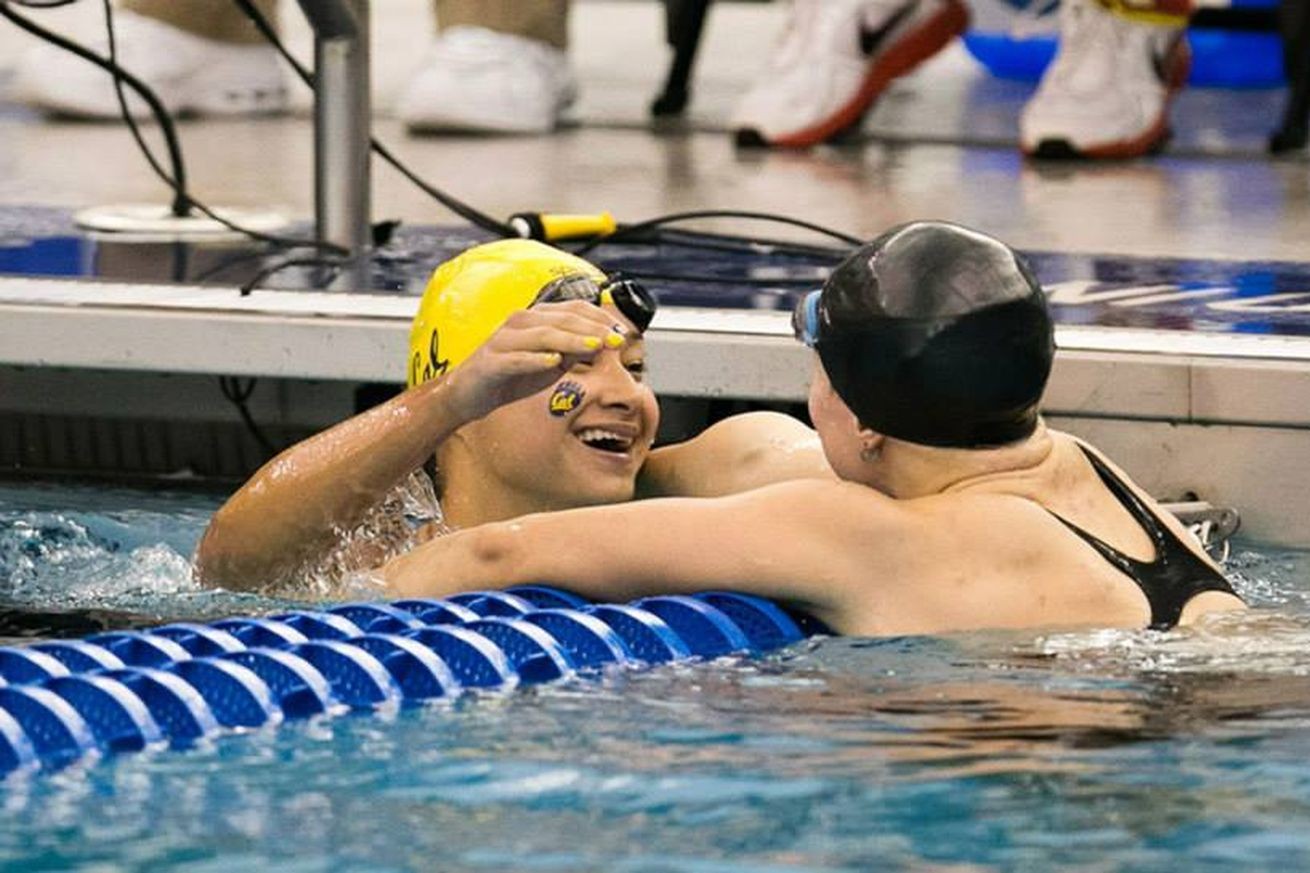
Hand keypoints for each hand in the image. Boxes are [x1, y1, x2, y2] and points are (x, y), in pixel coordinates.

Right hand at [442, 301, 627, 423]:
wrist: (468, 395)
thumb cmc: (510, 377)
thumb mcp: (550, 364)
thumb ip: (574, 352)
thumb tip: (605, 344)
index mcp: (535, 319)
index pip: (573, 310)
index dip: (599, 319)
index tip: (621, 333)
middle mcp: (519, 323)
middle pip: (562, 319)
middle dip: (592, 329)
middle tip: (615, 340)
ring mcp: (503, 341)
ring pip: (542, 334)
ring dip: (571, 340)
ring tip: (595, 347)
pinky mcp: (491, 362)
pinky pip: (516, 358)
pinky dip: (536, 359)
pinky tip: (554, 362)